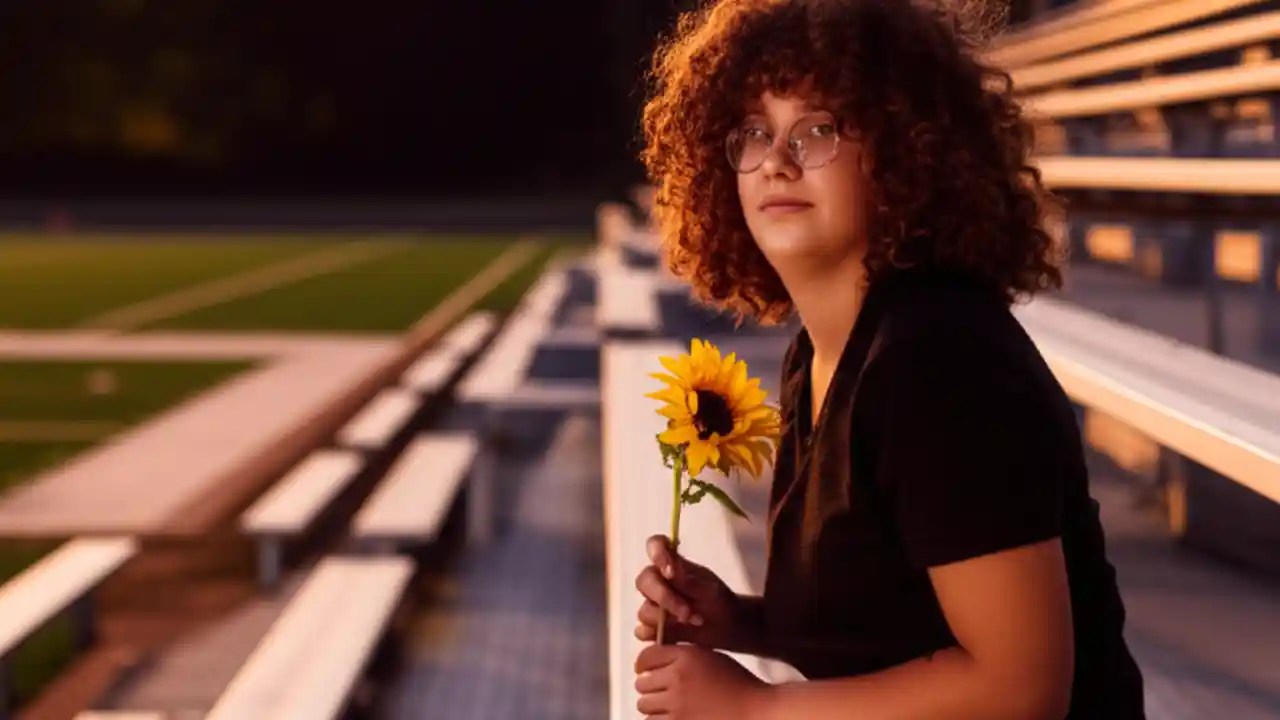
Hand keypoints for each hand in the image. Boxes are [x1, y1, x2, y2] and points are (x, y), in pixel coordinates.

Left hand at [634, 644, 770, 718]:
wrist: (755, 711)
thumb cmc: (738, 685)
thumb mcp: (712, 657)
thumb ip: (685, 656)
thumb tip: (659, 664)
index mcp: (686, 657)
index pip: (647, 656)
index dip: (645, 664)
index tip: (647, 671)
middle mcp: (677, 678)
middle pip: (642, 682)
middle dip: (651, 687)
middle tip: (664, 693)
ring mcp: (676, 704)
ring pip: (644, 704)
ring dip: (654, 706)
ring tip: (670, 708)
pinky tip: (673, 718)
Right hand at [635, 535, 748, 650]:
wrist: (728, 627)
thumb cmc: (719, 601)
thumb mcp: (709, 590)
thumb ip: (688, 581)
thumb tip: (668, 570)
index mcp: (672, 564)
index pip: (655, 545)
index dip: (656, 553)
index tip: (669, 571)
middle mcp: (658, 581)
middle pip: (644, 581)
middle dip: (664, 599)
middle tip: (687, 612)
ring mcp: (653, 605)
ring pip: (644, 610)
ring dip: (667, 621)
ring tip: (695, 622)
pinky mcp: (653, 628)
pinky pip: (642, 631)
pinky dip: (656, 635)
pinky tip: (674, 638)